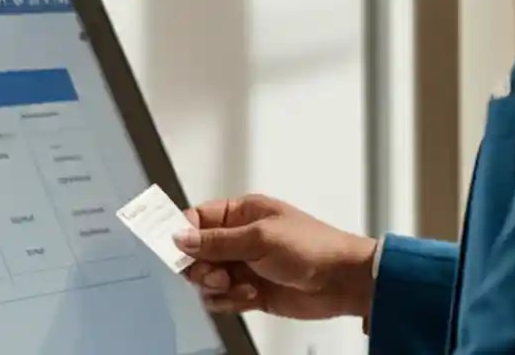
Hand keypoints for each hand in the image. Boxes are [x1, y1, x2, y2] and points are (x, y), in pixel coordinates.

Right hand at [174, 194, 377, 320]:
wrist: (342, 281)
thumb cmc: (313, 247)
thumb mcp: (260, 239)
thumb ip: (217, 241)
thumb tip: (180, 237)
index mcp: (242, 213)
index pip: (197, 218)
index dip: (181, 232)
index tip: (172, 247)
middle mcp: (240, 238)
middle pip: (196, 252)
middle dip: (200, 266)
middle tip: (216, 273)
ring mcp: (244, 265)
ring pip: (206, 279)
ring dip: (217, 287)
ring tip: (238, 286)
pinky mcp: (250, 291)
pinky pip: (222, 299)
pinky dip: (230, 301)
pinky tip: (250, 296)